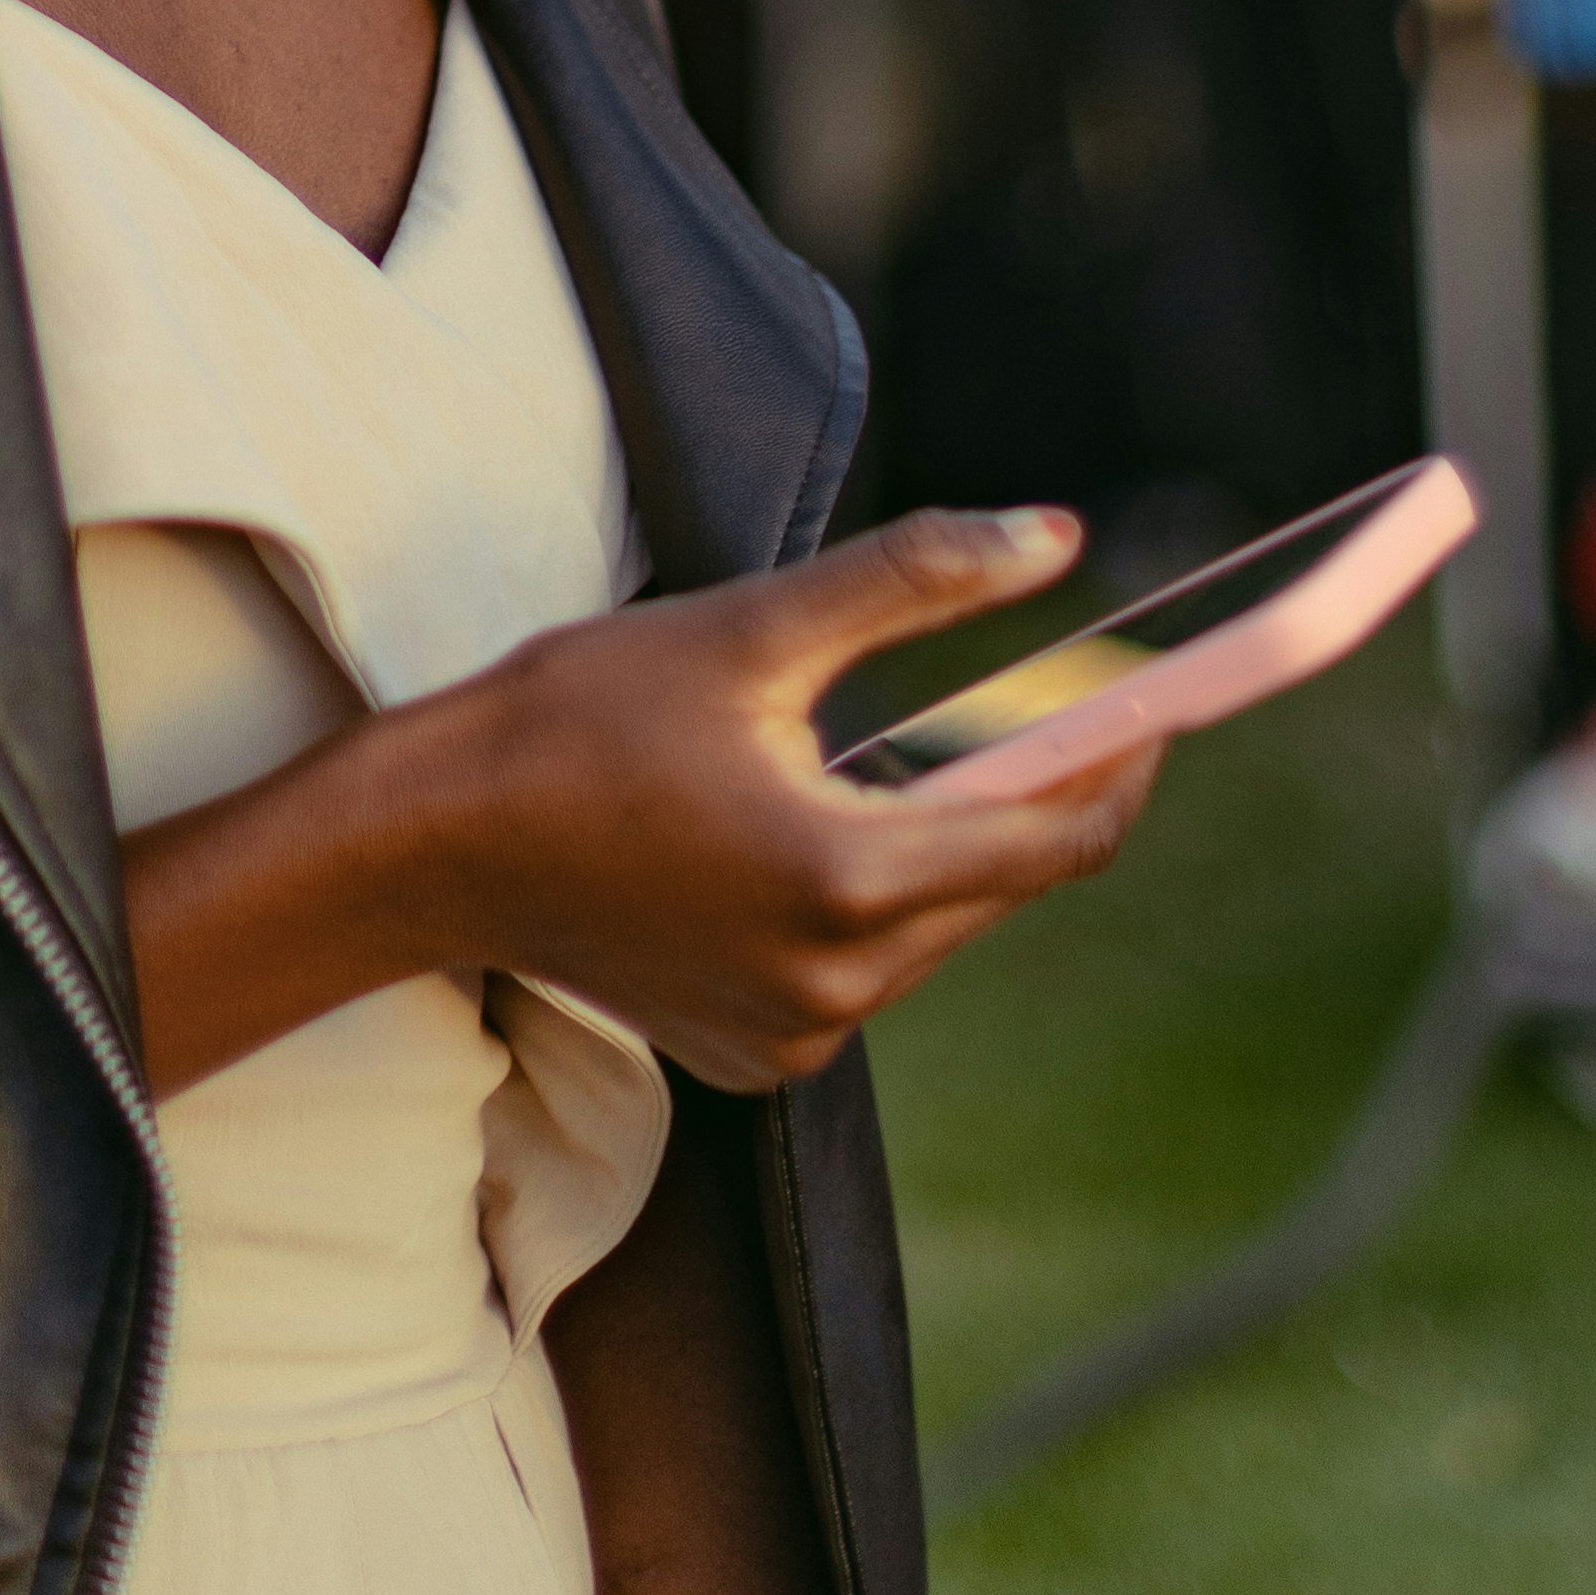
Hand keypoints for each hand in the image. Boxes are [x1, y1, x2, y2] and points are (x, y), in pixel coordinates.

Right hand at [120, 506, 1161, 1103]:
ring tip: (853, 751)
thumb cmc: (577, 718)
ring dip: (937, 838)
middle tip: (1022, 696)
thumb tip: (1056, 540)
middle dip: (1028, 788)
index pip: (1059, 835)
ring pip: (937, 925)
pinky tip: (786, 825)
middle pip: (1003, 880)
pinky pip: (866, 967)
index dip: (1125, 761)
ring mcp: (796, 1034)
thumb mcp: (750, 627)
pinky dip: (866, 893)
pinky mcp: (758, 1054)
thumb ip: (915, 580)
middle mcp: (840, 985)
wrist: (435, 842)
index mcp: (851, 880)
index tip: (1161, 700)